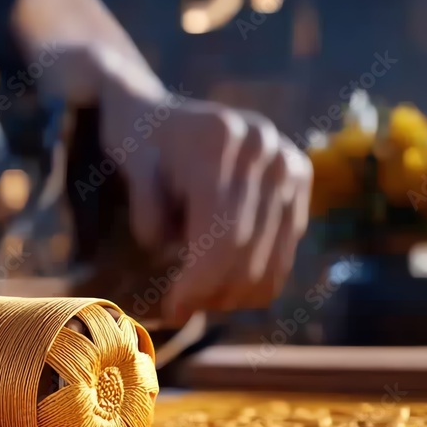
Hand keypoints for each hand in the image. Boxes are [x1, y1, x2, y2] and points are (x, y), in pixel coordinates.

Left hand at [100, 77, 311, 322]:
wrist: (160, 116)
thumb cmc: (136, 146)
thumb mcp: (128, 167)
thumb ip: (145, 206)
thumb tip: (164, 245)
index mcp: (222, 140)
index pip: (224, 235)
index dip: (199, 284)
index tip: (173, 309)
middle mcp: (266, 148)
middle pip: (249, 252)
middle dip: (213, 294)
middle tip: (180, 310)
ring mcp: (288, 164)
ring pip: (271, 263)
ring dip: (233, 295)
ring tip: (197, 296)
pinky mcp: (298, 183)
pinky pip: (283, 256)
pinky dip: (252, 282)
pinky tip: (218, 282)